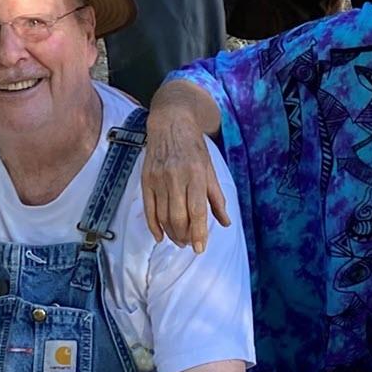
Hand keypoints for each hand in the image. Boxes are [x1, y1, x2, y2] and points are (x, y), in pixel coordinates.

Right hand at [143, 96, 229, 252]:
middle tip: (189, 244)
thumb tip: (225, 223)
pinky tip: (160, 236)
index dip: (199, 232)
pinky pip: (149, 209)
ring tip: (179, 240)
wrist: (171, 123)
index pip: (197, 211)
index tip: (200, 248)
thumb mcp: (210, 169)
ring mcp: (159, 179)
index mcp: (196, 175)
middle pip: (179, 217)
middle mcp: (176, 178)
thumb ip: (217, 197)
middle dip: (184, 236)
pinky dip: (153, 226)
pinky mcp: (146, 179)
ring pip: (163, 216)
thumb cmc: (194, 147)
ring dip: (171, 233)